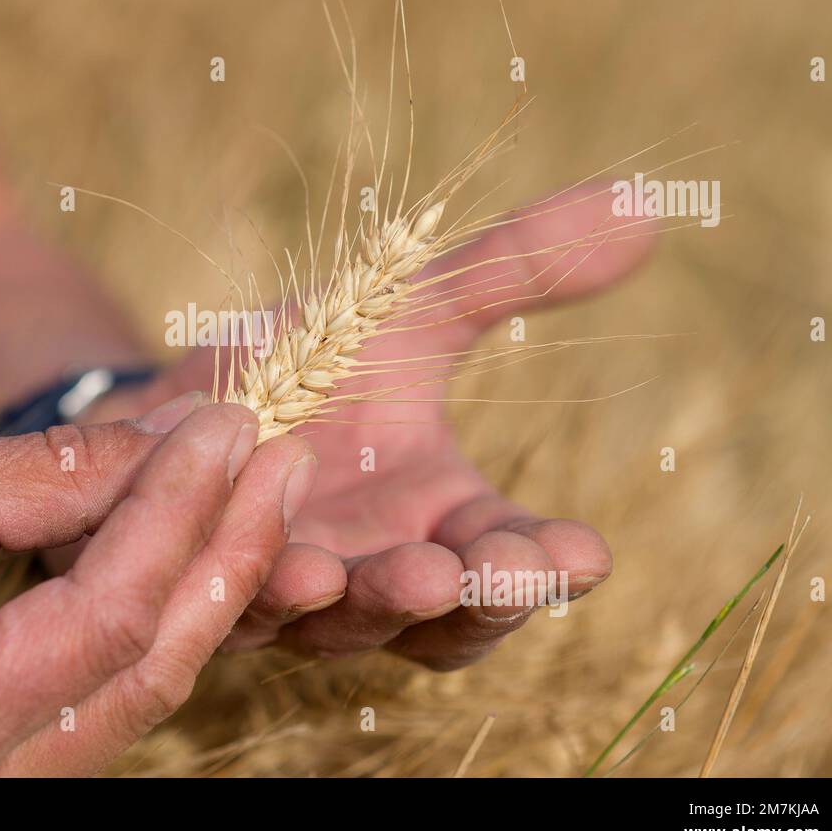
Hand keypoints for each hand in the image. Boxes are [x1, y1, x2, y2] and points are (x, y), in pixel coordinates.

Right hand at [0, 402, 314, 774]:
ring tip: (259, 493)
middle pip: (148, 666)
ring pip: (139, 690)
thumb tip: (177, 441)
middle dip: (226, 553)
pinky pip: (103, 697)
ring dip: (206, 585)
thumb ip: (50, 477)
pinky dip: (154, 619)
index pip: (110, 613)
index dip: (184, 512)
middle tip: (282, 461)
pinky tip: (194, 548)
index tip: (231, 425)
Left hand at [84, 185, 653, 669]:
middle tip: (481, 575)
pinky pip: (229, 598)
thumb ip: (508, 274)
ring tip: (367, 574)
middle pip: (437, 619)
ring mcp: (292, 592)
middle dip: (464, 601)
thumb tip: (641, 205)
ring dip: (354, 602)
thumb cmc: (311, 361)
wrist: (190, 386)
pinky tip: (261, 550)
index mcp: (440, 519)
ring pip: (333, 625)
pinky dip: (245, 574)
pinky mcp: (209, 582)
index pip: (509, 561)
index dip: (545, 566)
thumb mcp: (406, 312)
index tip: (584, 554)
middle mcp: (375, 572)